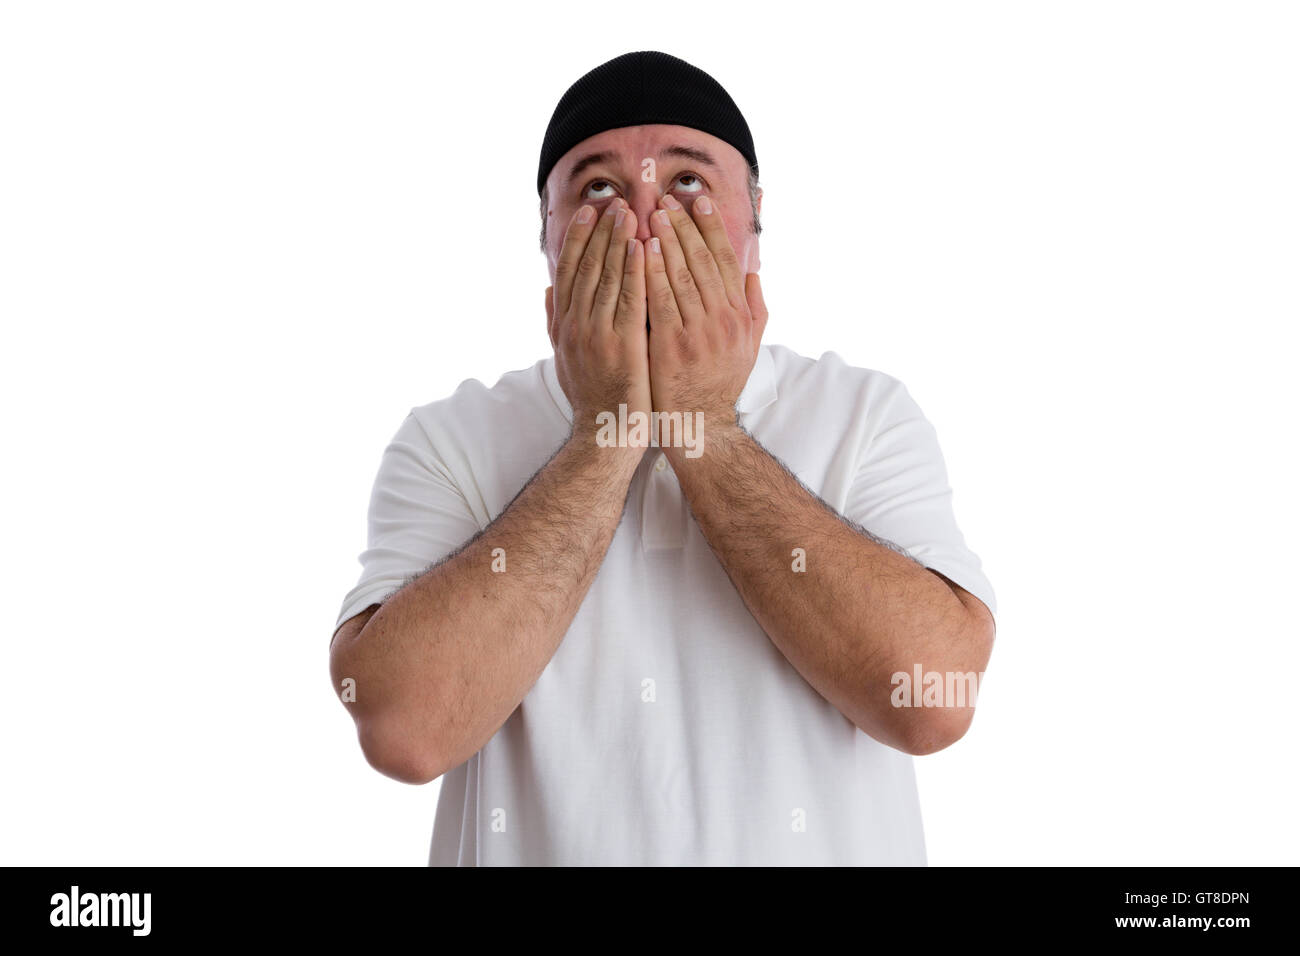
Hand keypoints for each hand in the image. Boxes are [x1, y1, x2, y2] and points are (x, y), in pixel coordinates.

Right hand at [546, 199, 649, 452]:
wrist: (605, 434)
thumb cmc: (592, 397)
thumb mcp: (564, 358)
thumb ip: (554, 322)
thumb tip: (547, 290)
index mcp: (563, 325)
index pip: (569, 270)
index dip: (580, 238)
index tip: (591, 212)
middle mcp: (576, 326)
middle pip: (587, 267)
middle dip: (602, 231)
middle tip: (617, 201)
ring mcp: (597, 335)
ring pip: (607, 277)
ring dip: (619, 241)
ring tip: (632, 213)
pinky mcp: (622, 346)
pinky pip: (629, 300)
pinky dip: (635, 270)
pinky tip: (643, 247)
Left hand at [645, 193, 767, 454]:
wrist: (701, 427)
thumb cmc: (719, 386)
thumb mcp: (749, 347)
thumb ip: (755, 308)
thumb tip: (754, 273)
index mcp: (739, 315)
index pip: (727, 261)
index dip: (712, 229)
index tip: (699, 203)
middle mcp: (723, 320)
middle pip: (704, 261)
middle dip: (685, 226)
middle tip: (668, 199)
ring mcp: (699, 333)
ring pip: (683, 275)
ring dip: (668, 241)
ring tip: (653, 214)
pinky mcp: (672, 346)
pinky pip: (661, 302)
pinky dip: (653, 273)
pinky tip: (643, 251)